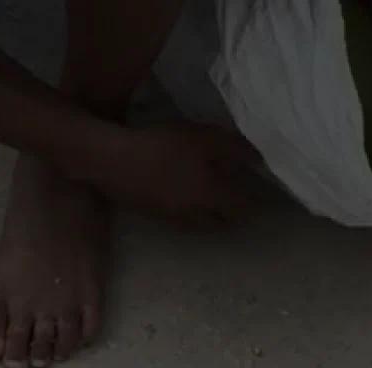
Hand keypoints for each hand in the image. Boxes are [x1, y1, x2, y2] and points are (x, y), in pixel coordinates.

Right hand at [85, 123, 260, 227]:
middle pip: (221, 224)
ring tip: (209, 198)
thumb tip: (258, 159)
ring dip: (208, 216)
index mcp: (211, 196)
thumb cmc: (163, 146)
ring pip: (198, 226)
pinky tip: (181, 195)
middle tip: (234, 196)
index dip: (253, 201)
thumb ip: (236, 148)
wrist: (113, 160)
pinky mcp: (151, 214)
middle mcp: (193, 214)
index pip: (243, 209)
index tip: (258, 192)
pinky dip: (187, 213)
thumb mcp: (205, 137)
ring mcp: (170, 218)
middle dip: (231, 214)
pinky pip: (178, 220)